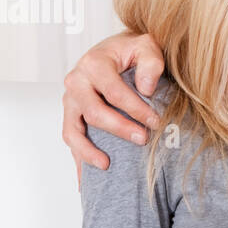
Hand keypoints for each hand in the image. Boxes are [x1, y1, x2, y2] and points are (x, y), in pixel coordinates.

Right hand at [61, 31, 165, 186]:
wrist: (117, 52)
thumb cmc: (133, 51)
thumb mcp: (147, 46)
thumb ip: (150, 62)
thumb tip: (146, 87)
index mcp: (93, 64)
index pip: (114, 91)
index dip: (136, 109)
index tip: (156, 122)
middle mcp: (76, 82)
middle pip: (94, 112)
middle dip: (119, 128)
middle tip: (143, 139)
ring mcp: (71, 101)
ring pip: (73, 130)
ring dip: (89, 150)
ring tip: (107, 165)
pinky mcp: (71, 115)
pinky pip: (70, 140)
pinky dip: (78, 159)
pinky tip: (87, 182)